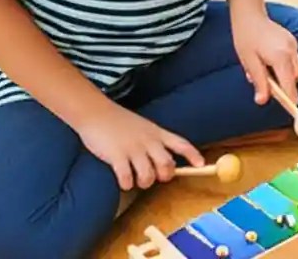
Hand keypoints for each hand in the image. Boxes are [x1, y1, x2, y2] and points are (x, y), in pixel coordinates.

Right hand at [75, 103, 204, 190]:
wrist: (95, 112)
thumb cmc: (119, 121)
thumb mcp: (144, 126)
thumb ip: (155, 141)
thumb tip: (166, 162)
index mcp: (157, 133)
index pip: (181, 144)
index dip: (193, 155)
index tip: (201, 165)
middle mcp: (148, 141)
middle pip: (167, 164)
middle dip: (164, 176)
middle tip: (154, 177)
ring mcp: (133, 149)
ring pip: (149, 175)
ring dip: (144, 182)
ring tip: (136, 180)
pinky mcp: (116, 156)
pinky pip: (127, 178)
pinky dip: (126, 184)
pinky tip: (123, 181)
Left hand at [232, 8, 297, 105]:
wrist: (249, 13)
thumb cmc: (246, 36)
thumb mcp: (249, 62)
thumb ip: (259, 81)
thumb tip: (263, 101)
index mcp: (280, 57)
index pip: (290, 84)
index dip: (290, 98)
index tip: (290, 109)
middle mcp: (291, 51)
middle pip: (295, 78)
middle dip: (284, 86)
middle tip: (266, 87)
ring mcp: (293, 45)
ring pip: (295, 70)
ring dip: (283, 75)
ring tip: (262, 68)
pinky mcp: (292, 41)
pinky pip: (292, 60)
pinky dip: (283, 66)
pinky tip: (267, 59)